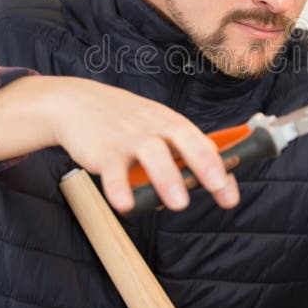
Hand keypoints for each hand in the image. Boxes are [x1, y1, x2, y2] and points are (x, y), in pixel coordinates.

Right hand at [48, 77, 238, 213]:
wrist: (77, 102)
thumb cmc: (125, 120)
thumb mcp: (157, 128)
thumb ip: (180, 154)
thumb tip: (205, 186)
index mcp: (171, 124)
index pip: (203, 144)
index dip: (220, 168)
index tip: (230, 196)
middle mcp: (154, 128)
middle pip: (183, 140)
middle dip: (202, 163)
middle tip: (217, 185)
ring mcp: (129, 138)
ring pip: (151, 154)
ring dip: (166, 178)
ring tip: (180, 203)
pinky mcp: (103, 150)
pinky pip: (112, 170)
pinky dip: (119, 187)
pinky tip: (126, 205)